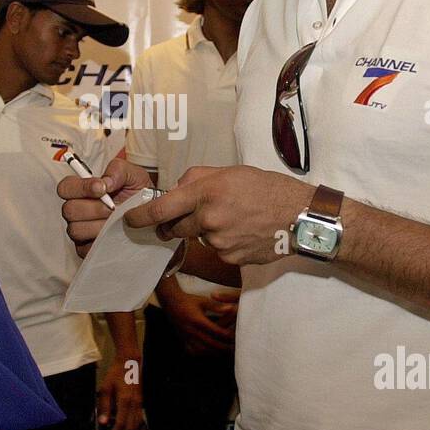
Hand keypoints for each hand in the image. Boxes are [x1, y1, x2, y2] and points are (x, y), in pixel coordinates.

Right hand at [57, 158, 153, 258]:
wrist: (151, 216)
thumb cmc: (138, 194)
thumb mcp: (133, 175)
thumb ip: (117, 170)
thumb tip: (105, 181)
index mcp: (82, 190)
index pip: (66, 187)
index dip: (80, 187)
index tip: (101, 188)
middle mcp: (77, 210)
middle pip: (69, 210)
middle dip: (94, 208)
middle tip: (113, 208)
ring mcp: (80, 230)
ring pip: (76, 230)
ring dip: (99, 225)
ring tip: (116, 222)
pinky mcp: (87, 248)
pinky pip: (85, 249)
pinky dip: (102, 241)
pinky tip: (115, 234)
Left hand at [98, 357, 142, 429]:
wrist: (130, 363)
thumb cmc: (116, 374)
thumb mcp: (105, 388)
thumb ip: (104, 406)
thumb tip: (102, 422)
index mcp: (124, 401)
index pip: (120, 424)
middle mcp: (134, 404)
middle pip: (130, 428)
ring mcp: (139, 404)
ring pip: (136, 426)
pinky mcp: (141, 403)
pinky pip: (139, 420)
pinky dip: (134, 428)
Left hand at [125, 165, 314, 266]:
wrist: (300, 217)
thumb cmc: (268, 188)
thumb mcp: (231, 171)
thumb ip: (198, 178)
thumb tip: (175, 189)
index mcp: (206, 192)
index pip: (161, 209)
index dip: (140, 217)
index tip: (129, 220)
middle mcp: (209, 219)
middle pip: (173, 228)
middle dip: (173, 224)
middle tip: (187, 217)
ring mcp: (219, 242)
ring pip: (198, 238)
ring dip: (206, 230)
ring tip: (233, 219)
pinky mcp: (230, 258)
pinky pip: (216, 250)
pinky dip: (224, 242)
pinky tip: (242, 232)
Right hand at [160, 284, 236, 354]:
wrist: (171, 303)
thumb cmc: (189, 300)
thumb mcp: (203, 301)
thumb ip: (217, 306)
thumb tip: (232, 308)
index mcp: (197, 320)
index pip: (217, 331)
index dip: (228, 335)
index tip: (238, 336)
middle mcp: (191, 331)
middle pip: (212, 343)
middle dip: (225, 347)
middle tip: (236, 349)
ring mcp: (186, 337)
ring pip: (204, 350)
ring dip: (216, 352)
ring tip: (227, 352)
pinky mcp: (183, 341)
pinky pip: (194, 352)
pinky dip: (204, 353)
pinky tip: (212, 353)